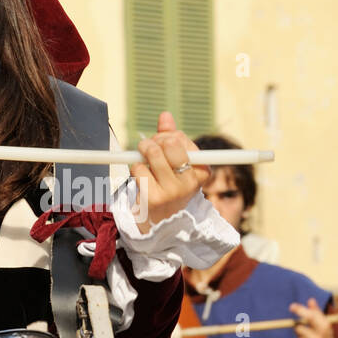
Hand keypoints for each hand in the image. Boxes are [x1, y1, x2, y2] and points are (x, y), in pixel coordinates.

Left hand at [129, 112, 209, 230]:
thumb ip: (172, 138)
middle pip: (169, 143)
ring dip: (143, 151)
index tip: (165, 141)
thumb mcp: (176, 163)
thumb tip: (165, 116)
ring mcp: (172, 191)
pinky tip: (141, 177)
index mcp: (201, 171)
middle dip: (155, 140)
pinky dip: (135, 168)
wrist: (159, 222)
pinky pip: (138, 168)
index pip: (183, 140)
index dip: (169, 137)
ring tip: (144, 159)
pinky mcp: (153, 198)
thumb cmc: (169, 185)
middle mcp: (190, 182)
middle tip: (150, 147)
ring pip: (153, 153)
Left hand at [290, 299, 337, 337]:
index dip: (302, 309)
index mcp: (326, 324)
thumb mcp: (324, 325)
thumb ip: (317, 312)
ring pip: (299, 329)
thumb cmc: (325, 337)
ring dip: (298, 328)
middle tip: (291, 307)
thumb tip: (311, 300)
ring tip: (304, 331)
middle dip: (299, 312)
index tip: (293, 306)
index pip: (313, 314)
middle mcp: (322, 331)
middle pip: (307, 319)